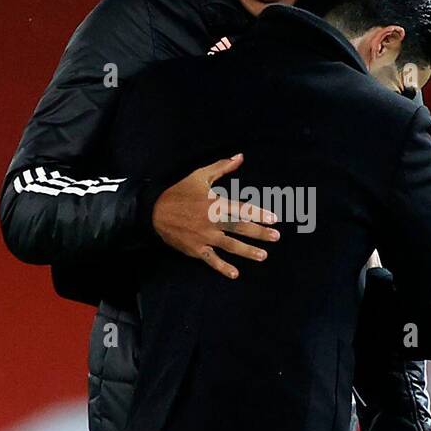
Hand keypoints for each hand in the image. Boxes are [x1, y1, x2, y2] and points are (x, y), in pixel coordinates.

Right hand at [151, 154, 278, 279]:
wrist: (155, 211)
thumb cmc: (180, 192)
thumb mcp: (200, 176)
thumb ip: (222, 167)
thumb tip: (241, 156)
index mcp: (215, 203)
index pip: (241, 209)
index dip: (258, 214)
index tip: (274, 219)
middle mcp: (212, 221)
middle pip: (240, 228)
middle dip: (259, 233)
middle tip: (276, 237)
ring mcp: (204, 237)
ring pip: (230, 245)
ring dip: (248, 251)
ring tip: (263, 256)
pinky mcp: (196, 249)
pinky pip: (212, 260)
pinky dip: (223, 268)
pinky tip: (235, 274)